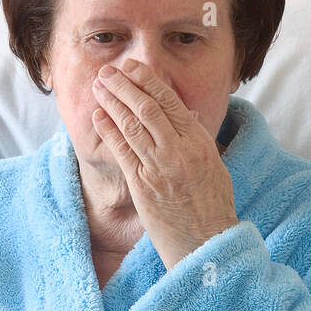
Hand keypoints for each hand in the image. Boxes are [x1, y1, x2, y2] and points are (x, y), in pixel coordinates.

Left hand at [90, 57, 237, 269]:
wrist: (206, 244)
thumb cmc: (211, 207)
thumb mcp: (213, 166)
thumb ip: (197, 139)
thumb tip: (185, 113)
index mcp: (199, 142)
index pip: (170, 102)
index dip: (148, 80)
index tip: (133, 67)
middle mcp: (180, 151)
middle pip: (147, 108)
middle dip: (125, 85)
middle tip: (108, 71)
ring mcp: (160, 168)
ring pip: (132, 126)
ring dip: (112, 102)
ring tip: (98, 85)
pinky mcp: (143, 186)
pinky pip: (123, 152)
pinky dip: (109, 131)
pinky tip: (98, 116)